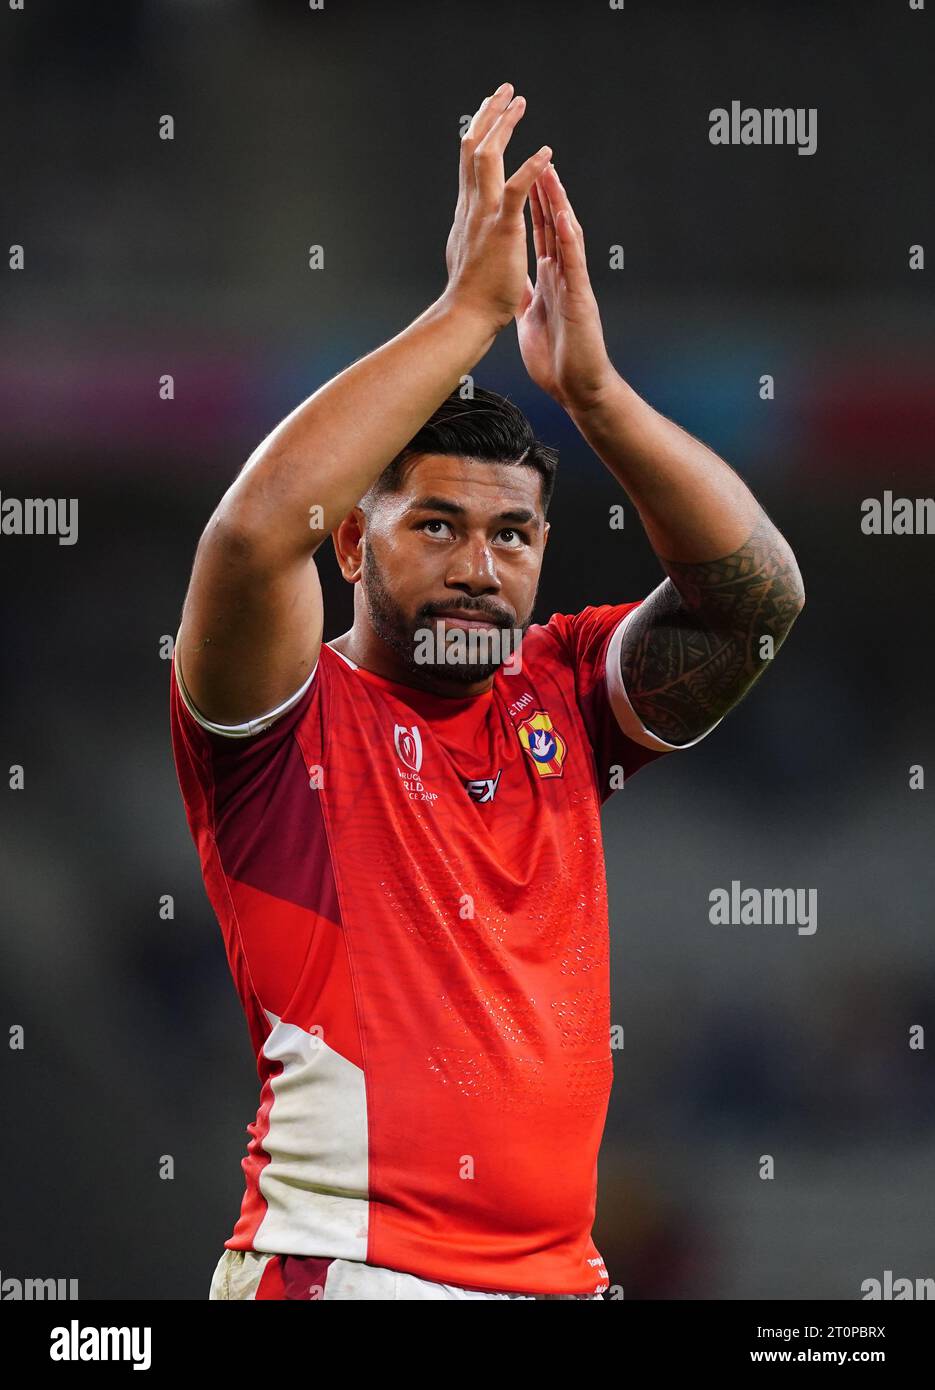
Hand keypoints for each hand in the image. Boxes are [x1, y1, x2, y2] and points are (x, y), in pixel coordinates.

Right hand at [444, 83, 552, 332]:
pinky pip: (515, 191)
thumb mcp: (468, 256)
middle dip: (488, 115)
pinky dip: (530, 168)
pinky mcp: (502, 230)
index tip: (488, 113)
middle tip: (503, 91)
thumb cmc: (471, 298)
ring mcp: (485, 216)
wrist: (466, 318)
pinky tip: (546, 152)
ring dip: (504, 125)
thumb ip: (471, 237)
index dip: (479, 134)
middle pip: (474, 148)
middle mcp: (471, 207)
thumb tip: (467, 231)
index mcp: (468, 214)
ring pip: (488, 158)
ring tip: (519, 102)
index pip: (470, 164)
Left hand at [515, 164, 617, 412]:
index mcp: (551, 280)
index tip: (524, 179)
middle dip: (546, 194)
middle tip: (538, 160)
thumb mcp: (532, 320)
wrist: (576, 387)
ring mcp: (573, 285)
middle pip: (554, 227)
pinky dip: (568, 240)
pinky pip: (574, 265)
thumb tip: (514, 283)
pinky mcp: (579, 299)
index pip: (541, 236)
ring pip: (567, 237)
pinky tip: (564, 217)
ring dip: (560, 206)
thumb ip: (526, 298)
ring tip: (551, 175)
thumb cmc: (557, 359)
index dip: (533, 208)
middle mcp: (564, 276)